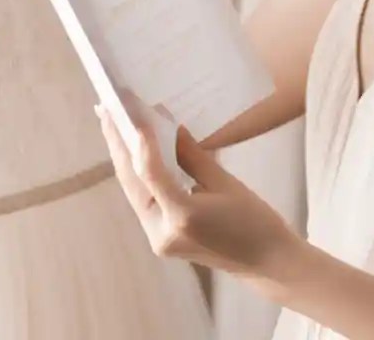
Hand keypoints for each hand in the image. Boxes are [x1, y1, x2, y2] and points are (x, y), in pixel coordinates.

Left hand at [94, 101, 303, 280]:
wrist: (268, 263)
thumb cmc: (255, 221)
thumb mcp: (225, 182)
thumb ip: (191, 155)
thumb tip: (168, 128)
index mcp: (183, 217)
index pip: (151, 173)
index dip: (139, 141)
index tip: (130, 111)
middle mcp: (163, 232)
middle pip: (132, 183)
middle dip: (118, 145)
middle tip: (105, 110)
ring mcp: (159, 240)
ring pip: (133, 192)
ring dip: (123, 158)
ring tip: (111, 125)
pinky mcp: (161, 240)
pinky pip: (143, 201)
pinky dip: (137, 175)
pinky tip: (131, 152)